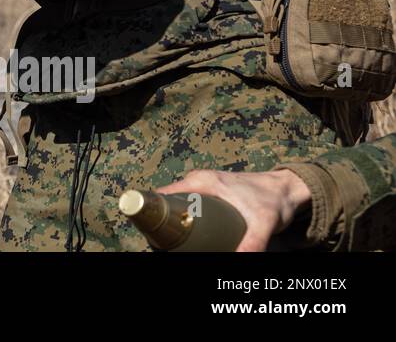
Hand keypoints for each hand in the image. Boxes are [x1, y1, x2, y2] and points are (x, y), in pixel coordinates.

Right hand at [156, 168, 312, 250]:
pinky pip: (187, 204)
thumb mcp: (262, 223)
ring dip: (172, 221)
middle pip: (168, 201)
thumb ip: (252, 244)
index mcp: (201, 181)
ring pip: (177, 203)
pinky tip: (187, 235)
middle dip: (163, 222)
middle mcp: (198, 181)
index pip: (165, 194)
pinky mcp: (210, 194)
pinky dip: (183, 217)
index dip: (155, 212)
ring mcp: (203, 186)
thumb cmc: (273, 199)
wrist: (288, 189)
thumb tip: (240, 262)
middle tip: (164, 244)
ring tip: (173, 242)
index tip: (154, 232)